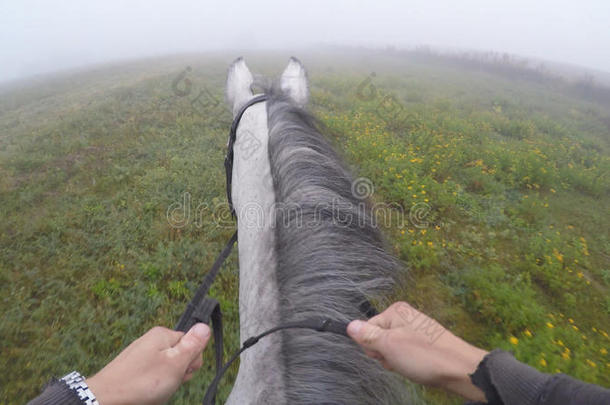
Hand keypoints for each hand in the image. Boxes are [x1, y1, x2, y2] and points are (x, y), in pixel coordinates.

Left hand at [86, 323, 210, 404]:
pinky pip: (152, 377)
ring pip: (166, 370)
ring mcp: (140, 356)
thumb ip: (192, 345)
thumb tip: (205, 325)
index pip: (192, 343)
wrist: (104, 400)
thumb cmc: (141, 383)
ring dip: (165, 383)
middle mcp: (151, 341)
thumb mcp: (175, 364)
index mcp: (162, 335)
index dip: (191, 362)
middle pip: (178, 356)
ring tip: (154, 391)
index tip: (181, 373)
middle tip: (166, 383)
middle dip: (178, 374)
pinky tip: (145, 394)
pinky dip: (152, 388)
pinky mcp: (132, 370)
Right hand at [347, 302, 487, 401]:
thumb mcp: (390, 346)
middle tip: (399, 360)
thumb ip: (367, 336)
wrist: (460, 369)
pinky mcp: (423, 342)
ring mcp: (415, 329)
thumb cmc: (426, 356)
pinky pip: (405, 352)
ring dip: (396, 360)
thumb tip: (349, 325)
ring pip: (392, 347)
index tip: (386, 354)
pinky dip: (407, 362)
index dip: (373, 346)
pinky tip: (417, 366)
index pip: (367, 328)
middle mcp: (405, 316)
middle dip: (385, 354)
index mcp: (396, 311)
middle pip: (379, 338)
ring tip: (410, 364)